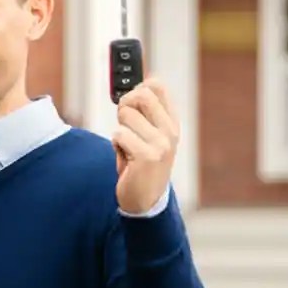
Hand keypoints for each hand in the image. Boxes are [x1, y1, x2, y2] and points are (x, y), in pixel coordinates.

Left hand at [112, 78, 178, 214]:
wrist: (145, 200)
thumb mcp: (148, 136)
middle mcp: (169, 131)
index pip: (157, 86)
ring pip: (126, 115)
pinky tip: (126, 159)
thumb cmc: (141, 165)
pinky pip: (119, 135)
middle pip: (140, 94)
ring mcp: (161, 144)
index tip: (132, 104)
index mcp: (171, 123)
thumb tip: (134, 86)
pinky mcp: (147, 156)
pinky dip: (116, 146)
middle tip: (125, 126)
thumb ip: (144, 113)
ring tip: (128, 148)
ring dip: (120, 131)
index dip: (137, 89)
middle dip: (125, 107)